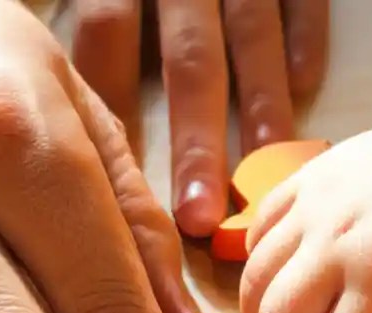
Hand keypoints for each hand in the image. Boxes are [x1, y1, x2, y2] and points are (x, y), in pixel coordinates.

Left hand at [72, 0, 329, 236]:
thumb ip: (94, 35)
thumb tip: (67, 118)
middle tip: (198, 218)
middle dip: (196, 144)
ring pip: (250, 38)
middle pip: (187, 61)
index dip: (112, 111)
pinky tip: (305, 84)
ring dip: (260, 107)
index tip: (116, 190)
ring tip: (262, 168)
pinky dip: (304, 40)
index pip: (107, 36)